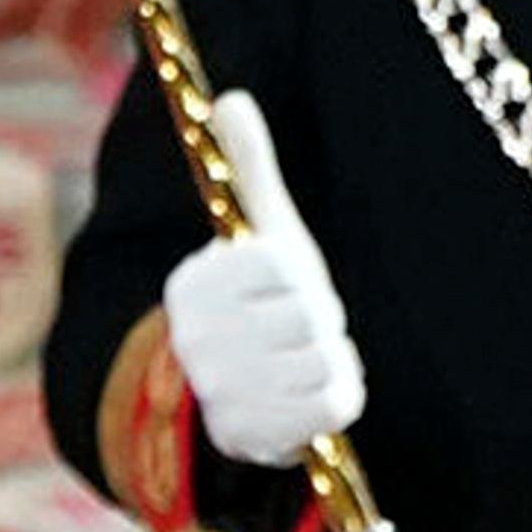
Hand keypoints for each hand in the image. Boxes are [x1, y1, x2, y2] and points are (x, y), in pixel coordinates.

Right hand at [162, 91, 362, 468]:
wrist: (222, 395)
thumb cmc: (254, 298)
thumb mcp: (255, 231)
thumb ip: (247, 166)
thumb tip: (232, 96)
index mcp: (196, 282)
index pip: (284, 267)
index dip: (299, 276)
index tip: (281, 287)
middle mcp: (200, 339)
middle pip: (311, 316)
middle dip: (317, 320)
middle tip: (293, 328)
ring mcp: (225, 391)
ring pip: (326, 359)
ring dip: (327, 359)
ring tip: (297, 360)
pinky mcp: (255, 435)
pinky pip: (335, 405)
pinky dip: (335, 398)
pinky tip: (306, 393)